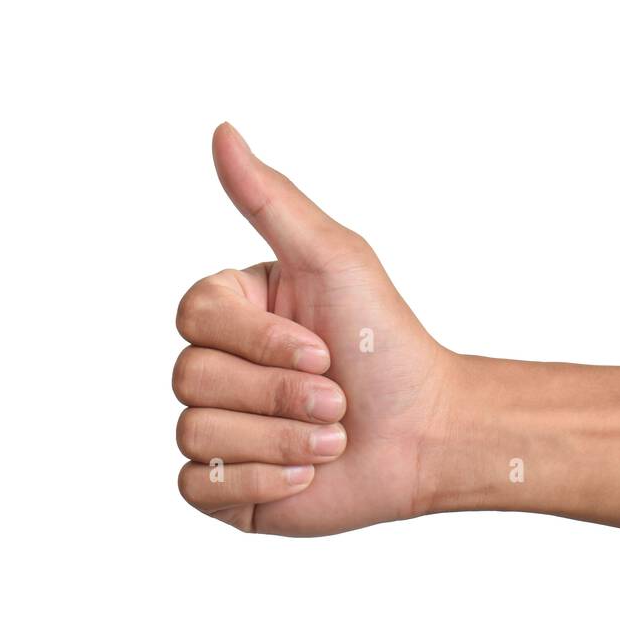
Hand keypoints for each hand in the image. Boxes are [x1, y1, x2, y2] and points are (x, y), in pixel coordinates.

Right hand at [174, 123, 453, 535]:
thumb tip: (222, 130)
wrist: (429, 434)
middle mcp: (214, 367)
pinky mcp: (222, 488)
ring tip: (330, 436)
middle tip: (337, 396)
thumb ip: (269, 198)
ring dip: (280, 438)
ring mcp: (215, 429)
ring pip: (195, 432)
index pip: (192, 318)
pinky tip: (304, 475)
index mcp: (230, 314)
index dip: (257, 341)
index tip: (322, 346)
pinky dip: (260, 483)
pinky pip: (198, 486)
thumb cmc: (386, 343)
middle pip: (189, 377)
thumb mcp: (331, 260)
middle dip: (278, 393)